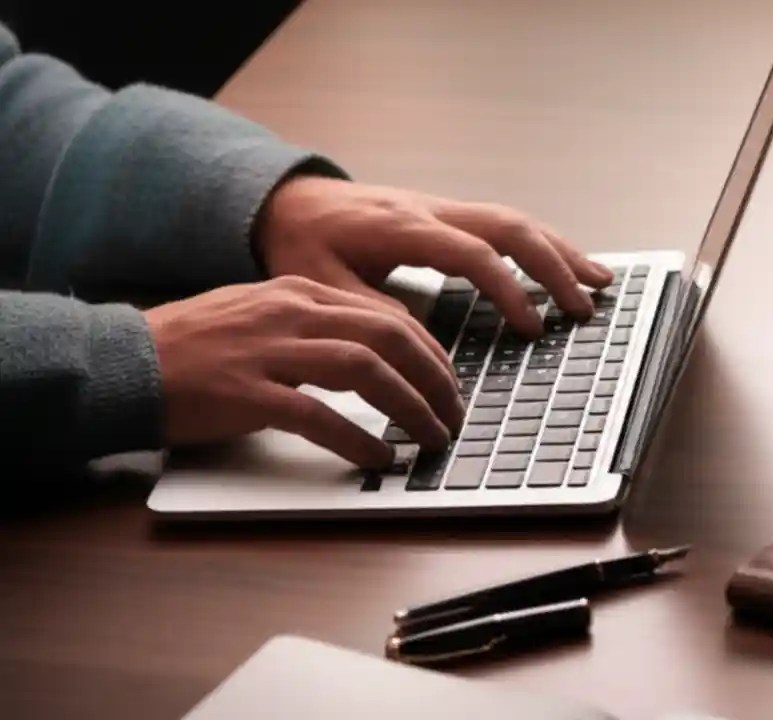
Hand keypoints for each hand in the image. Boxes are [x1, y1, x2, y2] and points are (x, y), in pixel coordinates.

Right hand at [144, 276, 462, 467]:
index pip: (389, 315)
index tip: (449, 383)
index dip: (431, 353)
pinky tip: (379, 459)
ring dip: (410, 407)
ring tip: (430, 438)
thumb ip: (316, 328)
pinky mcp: (246, 393)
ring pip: (365, 369)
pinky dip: (357, 440)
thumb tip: (375, 357)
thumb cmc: (195, 347)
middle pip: (389, 336)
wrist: (125, 361)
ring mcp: (268, 351)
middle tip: (454, 415)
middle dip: (434, 379)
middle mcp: (290, 313)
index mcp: (300, 292)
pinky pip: (317, 416)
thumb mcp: (264, 317)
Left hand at [255, 177, 613, 335]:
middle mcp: (431, 210)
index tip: (532, 326)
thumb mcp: (321, 285)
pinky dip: (542, 244)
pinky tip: (565, 265)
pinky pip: (505, 224)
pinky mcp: (449, 214)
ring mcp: (444, 207)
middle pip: (509, 227)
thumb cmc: (301, 244)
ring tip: (599, 282)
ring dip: (560, 251)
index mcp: (401, 227)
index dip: (507, 289)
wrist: (287, 201)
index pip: (471, 254)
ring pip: (516, 220)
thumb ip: (373, 313)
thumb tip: (426, 349)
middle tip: (584, 306)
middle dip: (554, 267)